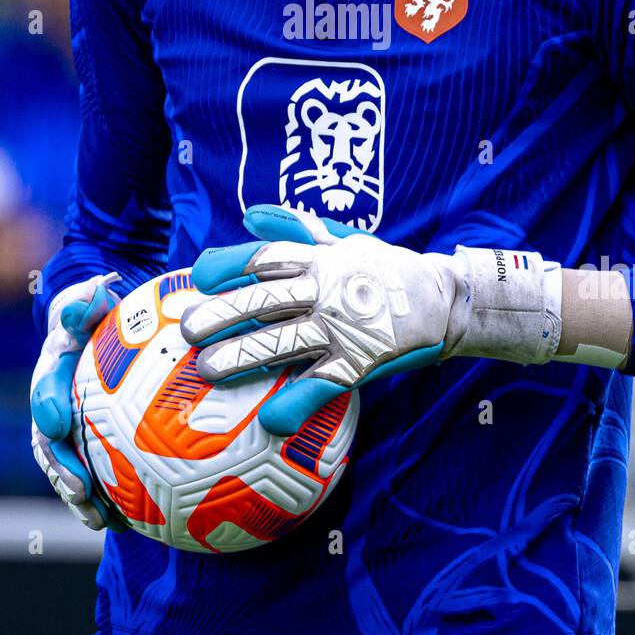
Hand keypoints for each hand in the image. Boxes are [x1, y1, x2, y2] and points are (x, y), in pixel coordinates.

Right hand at [30, 273, 124, 530]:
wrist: (97, 329)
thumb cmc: (98, 312)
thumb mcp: (92, 298)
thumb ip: (87, 298)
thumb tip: (91, 292)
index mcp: (53, 367)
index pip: (47, 385)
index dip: (48, 403)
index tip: (57, 420)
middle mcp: (52, 402)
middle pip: (49, 441)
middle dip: (61, 467)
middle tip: (80, 487)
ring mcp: (65, 427)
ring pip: (65, 467)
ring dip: (77, 495)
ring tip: (97, 518)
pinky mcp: (84, 446)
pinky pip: (90, 476)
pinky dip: (101, 500)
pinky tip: (121, 522)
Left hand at [181, 205, 561, 433]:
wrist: (445, 300)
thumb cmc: (384, 271)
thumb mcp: (344, 241)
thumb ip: (296, 228)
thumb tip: (250, 214)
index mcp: (321, 259)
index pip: (267, 257)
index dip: (231, 264)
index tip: (198, 276)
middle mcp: (327, 289)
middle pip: (266, 300)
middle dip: (225, 314)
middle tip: (189, 330)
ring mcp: (345, 326)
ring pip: (287, 341)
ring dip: (246, 357)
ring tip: (209, 371)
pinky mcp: (364, 360)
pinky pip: (325, 383)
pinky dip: (298, 401)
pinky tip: (271, 420)